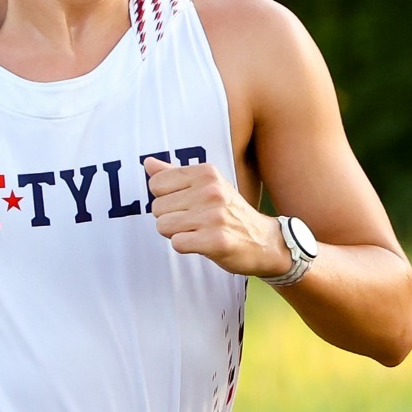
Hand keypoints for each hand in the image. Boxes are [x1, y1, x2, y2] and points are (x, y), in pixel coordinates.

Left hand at [143, 156, 292, 277]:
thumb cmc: (230, 213)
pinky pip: (177, 243)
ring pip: (163, 226)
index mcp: (206, 173)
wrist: (265, 242)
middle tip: (195, 222)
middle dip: (170, 219)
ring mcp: (213, 215)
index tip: (186, 205)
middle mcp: (210, 190)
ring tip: (198, 232)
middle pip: (157, 208)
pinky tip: (203, 243)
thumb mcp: (207, 186)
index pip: (156, 183)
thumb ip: (176, 175)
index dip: (166, 199)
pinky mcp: (215, 240)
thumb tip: (147, 164)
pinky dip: (186, 247)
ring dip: (176, 234)